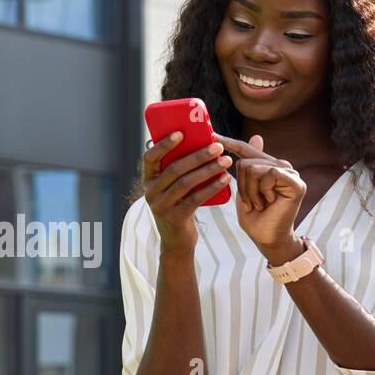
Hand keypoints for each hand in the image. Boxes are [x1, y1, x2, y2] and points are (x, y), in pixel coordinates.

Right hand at [141, 132, 233, 256]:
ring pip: (186, 182)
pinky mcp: (175, 218)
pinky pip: (195, 199)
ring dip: (208, 169)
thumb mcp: (172, 188)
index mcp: (149, 180)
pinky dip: (212, 187)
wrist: (177, 242)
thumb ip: (178, 170)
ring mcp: (161, 206)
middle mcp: (150, 192)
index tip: (181, 133)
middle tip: (217, 146)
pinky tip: (225, 179)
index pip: (150, 157)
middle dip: (198, 155)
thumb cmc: (179, 206)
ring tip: (226, 160)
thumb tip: (199, 141)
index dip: (164, 144)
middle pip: (174, 168)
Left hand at [214, 133, 305, 258]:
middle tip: (252, 203)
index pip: (246, 150)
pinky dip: (262, 190)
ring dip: (250, 191)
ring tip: (260, 204)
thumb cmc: (254, 217)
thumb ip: (247, 166)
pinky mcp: (296, 182)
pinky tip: (269, 201)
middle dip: (241, 186)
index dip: (228, 142)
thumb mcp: (244, 189)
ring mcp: (290, 173)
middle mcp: (280, 165)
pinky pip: (268, 173)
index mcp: (267, 165)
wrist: (267, 239)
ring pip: (253, 167)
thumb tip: (257, 136)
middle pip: (245, 161)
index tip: (211, 135)